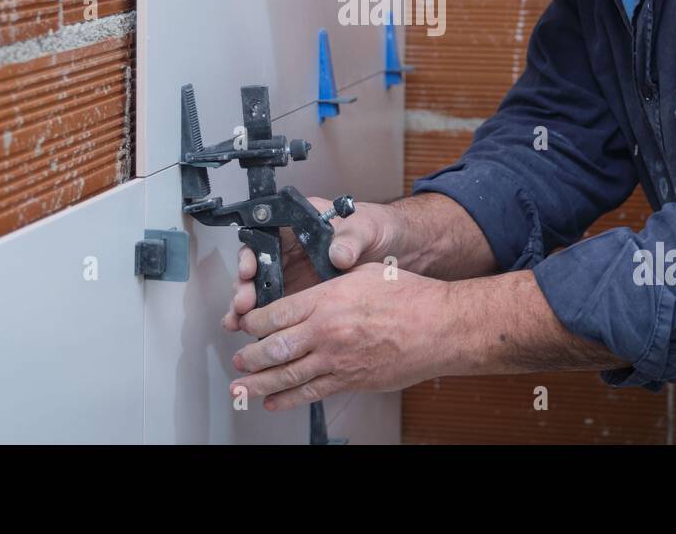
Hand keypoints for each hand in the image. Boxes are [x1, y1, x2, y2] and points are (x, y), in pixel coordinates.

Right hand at [222, 197, 401, 330]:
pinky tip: (255, 335)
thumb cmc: (379, 229)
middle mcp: (293, 249)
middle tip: (244, 302)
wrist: (400, 250)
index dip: (251, 254)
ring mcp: (296, 274)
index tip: (249, 269)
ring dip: (247, 308)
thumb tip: (337, 253)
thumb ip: (351, 238)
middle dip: (245, 286)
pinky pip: (279, 311)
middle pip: (256, 267)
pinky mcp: (305, 297)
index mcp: (301, 225)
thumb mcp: (366, 228)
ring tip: (239, 322)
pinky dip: (265, 323)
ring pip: (262, 291)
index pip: (265, 236)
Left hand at [228, 262, 449, 409]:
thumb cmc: (408, 296)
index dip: (252, 322)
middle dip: (249, 356)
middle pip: (274, 347)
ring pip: (287, 375)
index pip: (275, 314)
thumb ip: (331, 279)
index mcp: (326, 299)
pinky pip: (311, 392)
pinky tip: (274, 402)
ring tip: (241, 388)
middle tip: (238, 361)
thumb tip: (311, 285)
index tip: (245, 324)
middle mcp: (326, 330)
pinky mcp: (349, 380)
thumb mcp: (363, 272)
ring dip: (259, 384)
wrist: (438, 327)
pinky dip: (288, 399)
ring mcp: (336, 359)